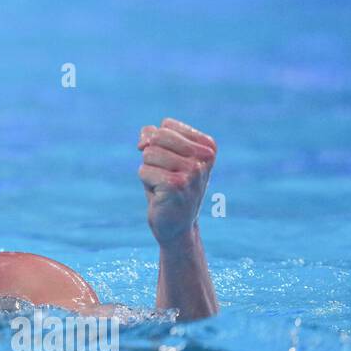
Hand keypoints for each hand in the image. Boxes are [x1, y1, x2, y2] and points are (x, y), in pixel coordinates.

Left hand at [137, 118, 216, 247]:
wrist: (176, 225)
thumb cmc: (168, 187)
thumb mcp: (163, 156)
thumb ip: (152, 137)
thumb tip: (144, 140)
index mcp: (207, 146)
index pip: (166, 125)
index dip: (157, 143)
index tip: (171, 164)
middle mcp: (204, 157)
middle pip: (157, 137)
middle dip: (151, 156)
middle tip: (165, 176)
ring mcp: (193, 171)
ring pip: (148, 153)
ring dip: (149, 171)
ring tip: (163, 186)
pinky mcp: (177, 184)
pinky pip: (143, 170)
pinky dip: (146, 183)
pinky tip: (161, 195)